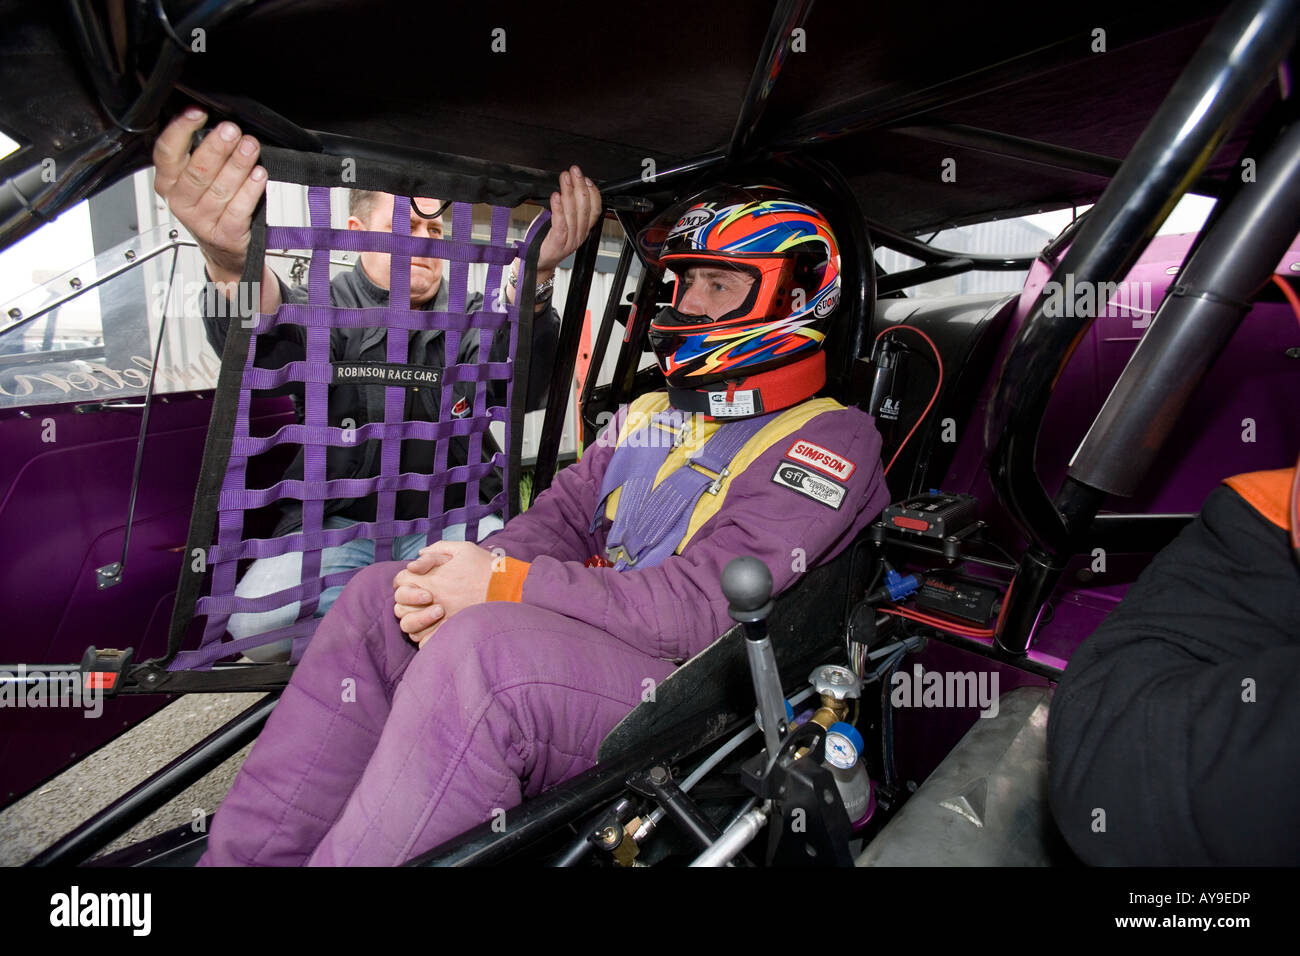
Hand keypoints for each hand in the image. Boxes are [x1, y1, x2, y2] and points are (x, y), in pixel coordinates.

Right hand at [153, 107, 266, 284]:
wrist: (224, 252)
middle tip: (231, 130)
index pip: (167, 153)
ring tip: (250, 147)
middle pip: (197, 171)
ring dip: (238, 165)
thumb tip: (215, 122)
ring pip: (220, 188)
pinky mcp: (226, 235)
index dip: (180, 130)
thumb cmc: (212, 209)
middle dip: (216, 147)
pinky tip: (259, 175)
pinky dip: (250, 190)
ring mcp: (203, 221)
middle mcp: (181, 202)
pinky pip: (239, 209)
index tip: (197, 112)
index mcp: (168, 183)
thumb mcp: (195, 182)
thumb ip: (197, 155)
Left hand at [391, 541, 496, 646]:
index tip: (416, 581)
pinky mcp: (449, 631)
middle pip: (399, 607)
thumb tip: (418, 556)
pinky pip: (425, 641)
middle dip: (405, 603)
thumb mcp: (463, 549)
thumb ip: (437, 549)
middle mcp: (431, 599)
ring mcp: (439, 618)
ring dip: (413, 622)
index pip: (400, 580)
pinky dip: (425, 637)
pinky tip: (434, 629)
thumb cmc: (486, 568)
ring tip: (426, 616)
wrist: (508, 589)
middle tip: (420, 601)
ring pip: (409, 627)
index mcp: (431, 578)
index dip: (404, 581)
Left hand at [535, 165, 602, 272]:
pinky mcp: (557, 242)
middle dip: (579, 185)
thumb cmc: (547, 242)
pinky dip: (559, 208)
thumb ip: (566, 208)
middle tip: (574, 171)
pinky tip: (556, 196)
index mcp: (583, 230)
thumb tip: (567, 188)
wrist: (537, 264)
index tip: (586, 178)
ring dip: (569, 192)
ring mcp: (570, 240)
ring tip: (565, 178)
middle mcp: (579, 235)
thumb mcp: (561, 223)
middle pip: (584, 207)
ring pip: (573, 212)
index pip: (595, 209)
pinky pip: (560, 223)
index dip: (592, 192)